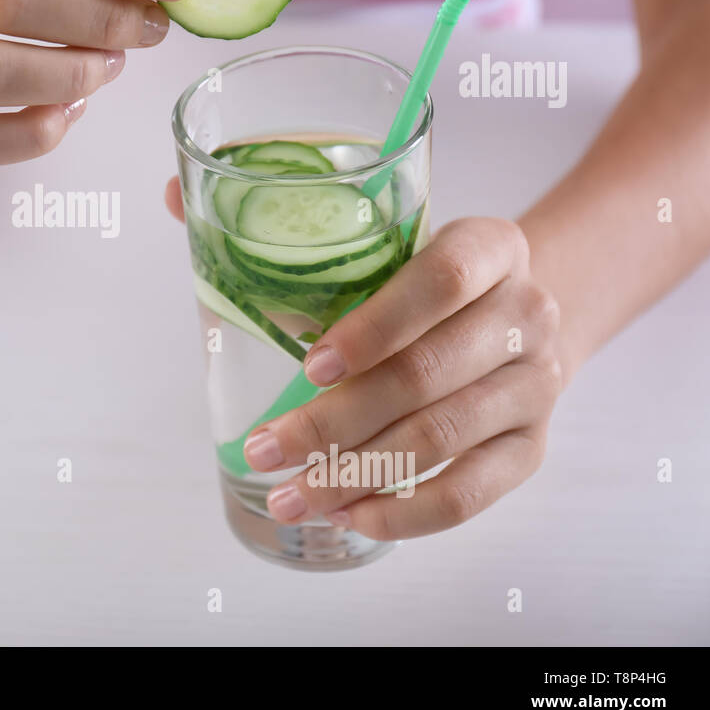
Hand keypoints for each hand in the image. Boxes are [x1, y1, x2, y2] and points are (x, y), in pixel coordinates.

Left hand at [165, 178, 563, 538]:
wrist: (520, 311)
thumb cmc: (423, 278)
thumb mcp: (385, 236)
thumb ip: (283, 221)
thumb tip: (173, 193)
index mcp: (489, 246)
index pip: (440, 281)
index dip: (375, 325)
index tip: (308, 363)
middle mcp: (525, 313)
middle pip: (426, 374)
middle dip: (334, 421)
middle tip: (264, 447)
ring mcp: (537, 384)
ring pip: (441, 438)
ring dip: (355, 476)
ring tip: (288, 494)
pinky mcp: (535, 446)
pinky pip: (473, 492)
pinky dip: (406, 513)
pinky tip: (349, 516)